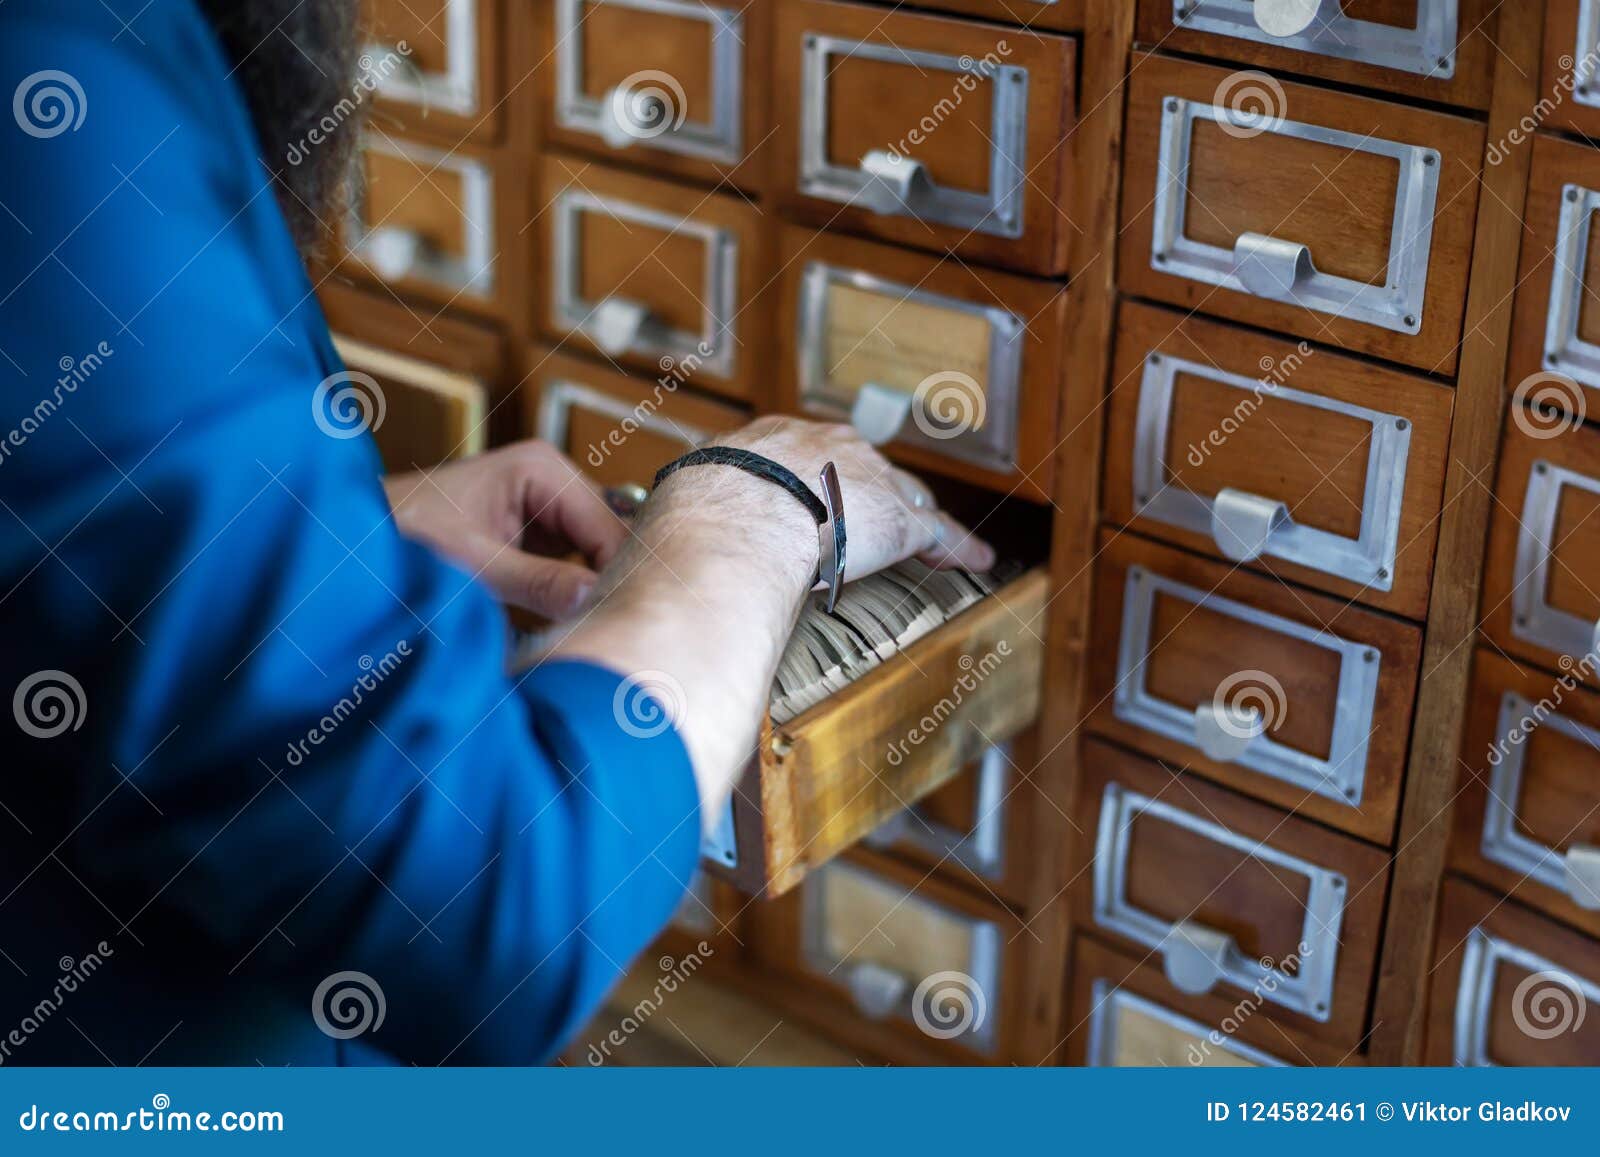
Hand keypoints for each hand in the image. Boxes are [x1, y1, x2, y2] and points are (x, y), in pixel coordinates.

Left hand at [383, 442, 624, 619]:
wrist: (356, 539)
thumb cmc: (399, 532)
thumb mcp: (470, 561)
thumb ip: (535, 582)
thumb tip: (594, 602)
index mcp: (543, 469)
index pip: (610, 525)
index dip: (621, 574)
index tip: (620, 622)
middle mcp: (554, 483)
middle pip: (610, 541)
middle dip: (611, 585)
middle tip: (611, 634)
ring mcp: (548, 510)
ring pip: (598, 558)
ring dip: (595, 594)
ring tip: (595, 633)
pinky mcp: (537, 538)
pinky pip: (575, 569)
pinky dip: (575, 597)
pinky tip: (573, 624)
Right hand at [697, 415, 994, 580]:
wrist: (736, 516)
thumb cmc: (700, 514)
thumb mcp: (689, 502)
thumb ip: (691, 521)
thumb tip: (659, 557)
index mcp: (773, 440)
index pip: (808, 458)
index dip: (817, 483)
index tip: (814, 501)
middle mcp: (827, 447)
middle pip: (865, 470)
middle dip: (871, 495)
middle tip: (867, 524)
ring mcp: (866, 480)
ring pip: (904, 497)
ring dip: (915, 521)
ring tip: (928, 543)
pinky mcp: (898, 519)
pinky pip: (937, 533)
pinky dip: (958, 548)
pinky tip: (974, 560)